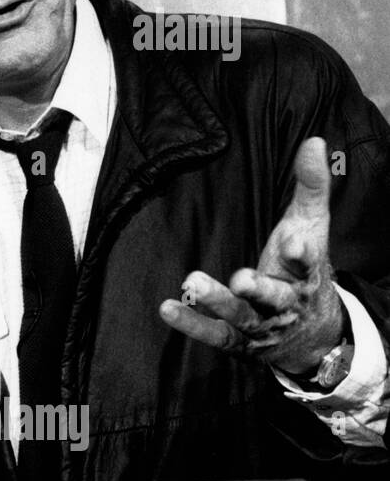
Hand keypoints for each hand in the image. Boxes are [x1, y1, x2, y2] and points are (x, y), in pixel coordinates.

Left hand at [159, 137, 344, 375]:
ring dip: (216, 302)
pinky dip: (191, 323)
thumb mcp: (310, 228)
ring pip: (240, 315)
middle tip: (241, 279)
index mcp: (306, 276)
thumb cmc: (302, 271)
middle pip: (275, 298)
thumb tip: (312, 140)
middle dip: (259, 288)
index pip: (308, 265)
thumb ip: (310, 187)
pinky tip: (167, 308)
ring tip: (193, 282)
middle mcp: (285, 304)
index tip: (293, 242)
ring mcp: (260, 325)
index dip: (301, 255)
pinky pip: (213, 334)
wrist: (312, 335)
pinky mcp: (237, 341)